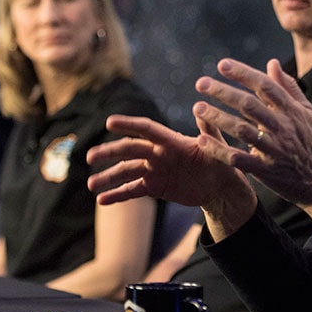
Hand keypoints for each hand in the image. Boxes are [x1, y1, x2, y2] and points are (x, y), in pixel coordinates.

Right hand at [87, 115, 256, 238]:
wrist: (220, 186)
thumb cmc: (221, 162)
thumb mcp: (218, 147)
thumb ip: (208, 131)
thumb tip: (204, 111)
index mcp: (171, 140)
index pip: (147, 130)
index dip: (129, 126)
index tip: (110, 122)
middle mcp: (158, 153)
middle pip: (130, 150)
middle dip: (110, 152)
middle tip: (90, 156)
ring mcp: (153, 170)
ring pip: (126, 172)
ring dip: (108, 177)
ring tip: (91, 184)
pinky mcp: (154, 186)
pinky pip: (132, 190)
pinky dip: (118, 195)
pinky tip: (102, 200)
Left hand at [193, 58, 311, 226]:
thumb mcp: (308, 114)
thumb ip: (288, 88)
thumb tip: (272, 63)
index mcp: (293, 111)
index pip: (265, 86)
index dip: (244, 73)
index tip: (222, 65)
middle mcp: (284, 128)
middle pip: (249, 105)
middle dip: (224, 92)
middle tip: (201, 83)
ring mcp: (275, 150)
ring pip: (242, 130)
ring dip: (218, 118)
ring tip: (197, 108)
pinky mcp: (267, 171)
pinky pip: (239, 159)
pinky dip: (220, 149)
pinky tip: (202, 140)